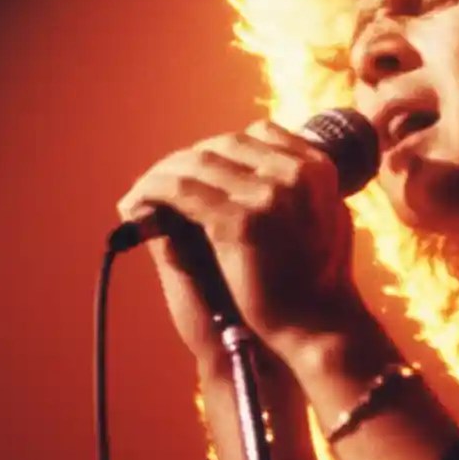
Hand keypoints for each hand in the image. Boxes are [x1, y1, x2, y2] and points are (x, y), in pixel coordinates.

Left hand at [116, 119, 358, 366]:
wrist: (318, 326)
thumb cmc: (319, 280)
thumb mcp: (322, 220)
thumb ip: (294, 191)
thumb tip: (254, 172)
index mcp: (318, 168)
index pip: (259, 133)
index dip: (221, 149)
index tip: (197, 167)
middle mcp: (295, 172)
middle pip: (223, 145)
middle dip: (185, 160)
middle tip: (157, 182)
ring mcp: (269, 194)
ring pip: (197, 164)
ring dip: (160, 175)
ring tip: (139, 194)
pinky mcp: (240, 220)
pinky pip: (182, 192)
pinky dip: (152, 193)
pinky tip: (136, 205)